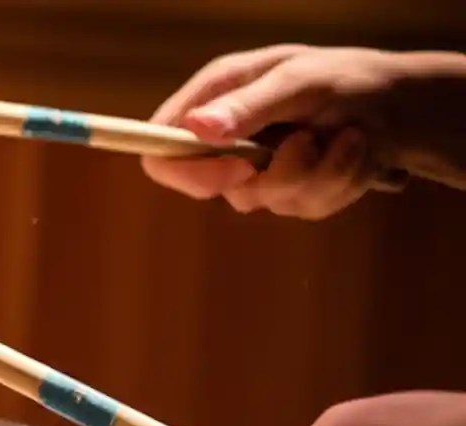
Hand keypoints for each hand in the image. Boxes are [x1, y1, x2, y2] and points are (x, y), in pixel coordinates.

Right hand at [142, 45, 410, 218]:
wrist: (403, 105)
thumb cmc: (348, 78)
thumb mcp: (299, 82)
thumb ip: (248, 106)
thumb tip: (197, 128)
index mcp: (215, 97)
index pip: (162, 149)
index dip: (185, 170)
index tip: (233, 171)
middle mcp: (227, 136)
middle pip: (207, 186)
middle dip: (268, 172)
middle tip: (307, 142)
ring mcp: (256, 169)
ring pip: (262, 201)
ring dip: (315, 173)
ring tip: (347, 135)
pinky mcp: (288, 193)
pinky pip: (300, 208)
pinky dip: (336, 182)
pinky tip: (353, 151)